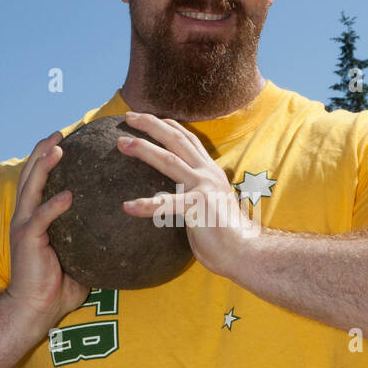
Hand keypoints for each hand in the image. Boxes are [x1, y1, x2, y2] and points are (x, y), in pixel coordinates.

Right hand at [6, 131, 89, 336]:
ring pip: (31, 188)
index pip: (40, 180)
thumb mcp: (79, 256)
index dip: (48, 158)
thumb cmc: (57, 287)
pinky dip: (53, 205)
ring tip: (57, 148)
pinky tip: (68, 196)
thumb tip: (124, 230)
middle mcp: (25, 216)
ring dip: (43, 166)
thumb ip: (92, 238)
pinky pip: (41, 219)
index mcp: (35, 217)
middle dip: (43, 150)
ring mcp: (23, 227)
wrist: (34, 309)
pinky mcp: (27, 241)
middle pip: (30, 174)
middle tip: (60, 132)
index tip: (65, 139)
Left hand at [117, 111, 262, 276]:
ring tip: (121, 143)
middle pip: (177, 139)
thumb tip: (178, 196)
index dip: (169, 125)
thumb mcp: (210, 206)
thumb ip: (196, 194)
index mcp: (211, 173)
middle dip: (151, 124)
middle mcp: (208, 174)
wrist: (245, 252)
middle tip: (128, 116)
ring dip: (143, 148)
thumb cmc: (226, 235)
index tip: (150, 117)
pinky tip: (127, 207)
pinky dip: (145, 205)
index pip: (189, 140)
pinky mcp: (198, 207)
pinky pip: (166, 204)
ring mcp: (203, 188)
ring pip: (169, 160)